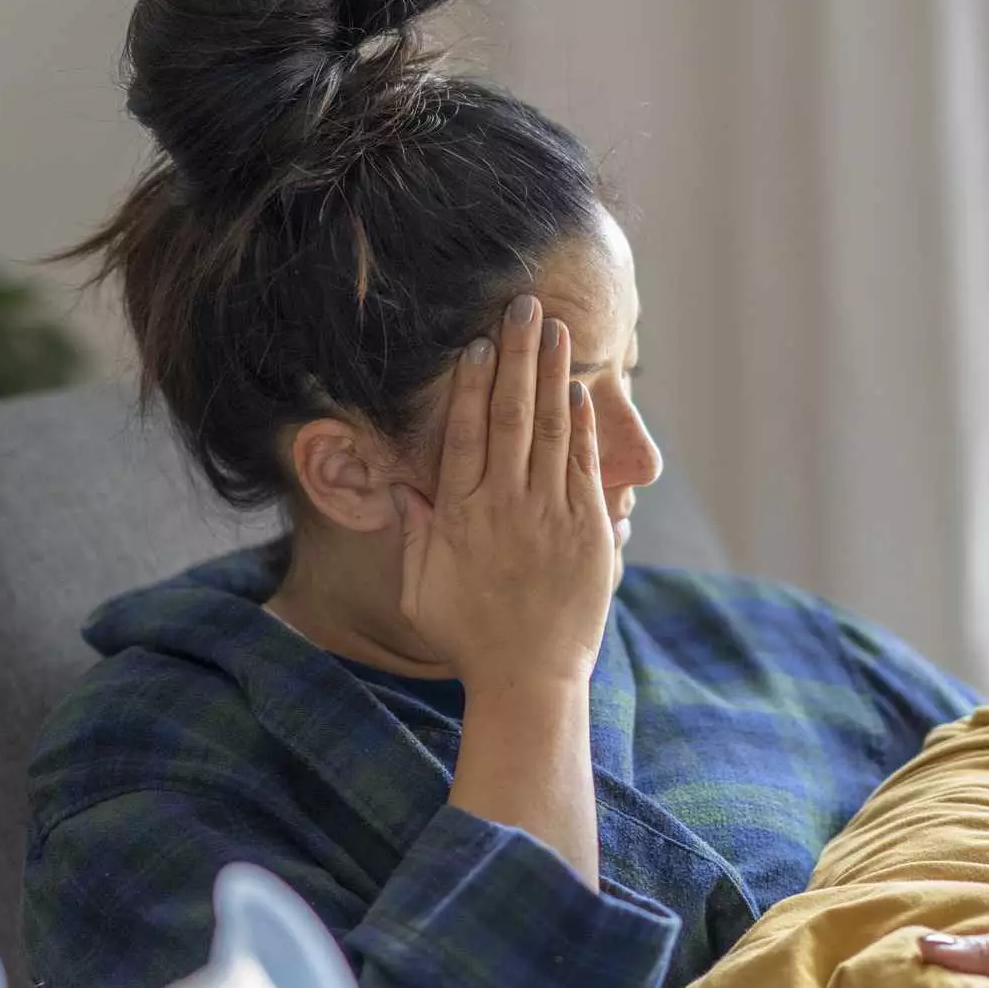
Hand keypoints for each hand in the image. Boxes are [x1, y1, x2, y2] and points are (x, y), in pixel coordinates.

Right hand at [395, 295, 615, 693]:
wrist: (529, 680)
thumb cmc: (469, 638)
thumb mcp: (421, 588)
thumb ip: (413, 533)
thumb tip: (400, 486)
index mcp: (461, 516)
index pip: (466, 435)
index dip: (472, 386)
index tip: (477, 344)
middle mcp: (505, 507)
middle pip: (512, 416)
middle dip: (518, 357)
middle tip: (524, 307)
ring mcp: (550, 517)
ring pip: (551, 431)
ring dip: (553, 376)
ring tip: (555, 330)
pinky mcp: (588, 532)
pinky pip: (584, 467)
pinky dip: (581, 427)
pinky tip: (578, 392)